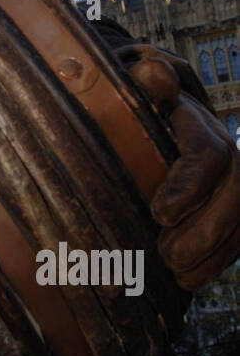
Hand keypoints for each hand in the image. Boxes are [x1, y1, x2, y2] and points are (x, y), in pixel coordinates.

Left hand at [115, 43, 239, 290]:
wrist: (148, 113)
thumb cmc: (131, 105)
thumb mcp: (128, 89)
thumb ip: (139, 84)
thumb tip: (155, 74)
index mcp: (198, 124)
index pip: (209, 154)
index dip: (190, 185)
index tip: (160, 213)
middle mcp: (226, 152)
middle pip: (237, 192)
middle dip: (207, 229)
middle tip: (167, 254)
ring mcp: (233, 183)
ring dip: (212, 253)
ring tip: (174, 270)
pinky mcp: (232, 210)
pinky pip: (239, 239)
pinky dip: (216, 264)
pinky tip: (188, 280)